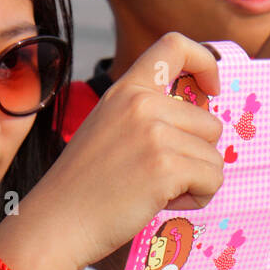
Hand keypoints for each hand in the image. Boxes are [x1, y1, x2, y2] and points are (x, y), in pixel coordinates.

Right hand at [26, 33, 224, 269]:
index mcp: (126, 89)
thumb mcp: (109, 126)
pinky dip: (197, 197)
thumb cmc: (84, 186)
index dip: (206, 62)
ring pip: (214, 155)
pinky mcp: (166, 166)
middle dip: (196, 155)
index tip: (211, 90)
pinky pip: (212, 179)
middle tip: (158, 177)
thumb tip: (202, 114)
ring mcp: (154, 133)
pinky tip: (162, 203)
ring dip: (195, 180)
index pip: (175, 45)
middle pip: (210, 122)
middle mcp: (141, 104)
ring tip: (155, 191)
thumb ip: (146, 113)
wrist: (55, 224)